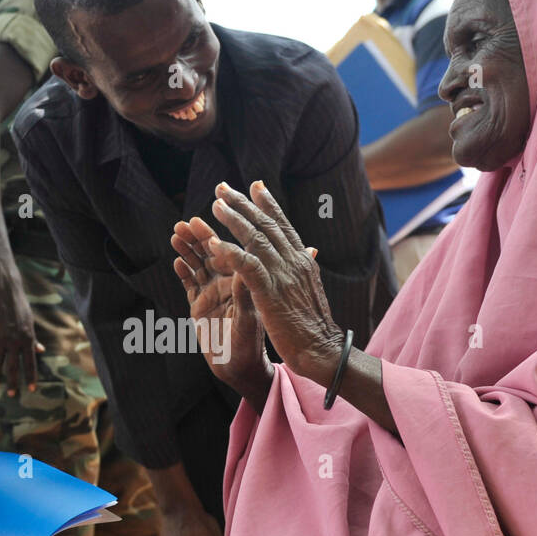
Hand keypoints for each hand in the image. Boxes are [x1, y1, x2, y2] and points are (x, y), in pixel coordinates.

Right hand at [0, 274, 43, 395]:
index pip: (30, 363)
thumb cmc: (19, 306)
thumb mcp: (30, 322)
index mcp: (28, 338)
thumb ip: (33, 338)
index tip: (31, 389)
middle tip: (12, 394)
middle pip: (13, 366)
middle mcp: (15, 340)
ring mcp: (1, 337)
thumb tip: (40, 351)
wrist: (4, 290)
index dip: (30, 377)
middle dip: (13, 382)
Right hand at [172, 218, 271, 399]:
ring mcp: (212, 293)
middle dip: (198, 238)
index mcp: (242, 281)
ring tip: (176, 235)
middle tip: (186, 223)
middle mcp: (227, 283)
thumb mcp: (248, 319)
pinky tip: (177, 261)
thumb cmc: (249, 344)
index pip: (229, 252)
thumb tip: (243, 265)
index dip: (216, 237)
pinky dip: (183, 272)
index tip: (205, 222)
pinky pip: (189, 284)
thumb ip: (244, 293)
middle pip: (211, 253)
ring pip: (197, 265)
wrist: (237, 368)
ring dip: (187, 250)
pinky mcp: (198, 305)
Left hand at [206, 181, 345, 384]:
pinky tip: (215, 243)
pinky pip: (247, 267)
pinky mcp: (270, 293)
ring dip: (234, 220)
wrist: (321, 350)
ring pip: (256, 239)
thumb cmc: (314, 325)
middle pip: (267, 225)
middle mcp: (294, 262)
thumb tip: (310, 249)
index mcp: (303, 260)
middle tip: (222, 188)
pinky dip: (231, 252)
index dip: (268, 204)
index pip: (283, 225)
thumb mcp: (311, 288)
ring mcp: (283, 276)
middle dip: (243, 204)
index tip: (255, 186)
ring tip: (215, 206)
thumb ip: (306, 266)